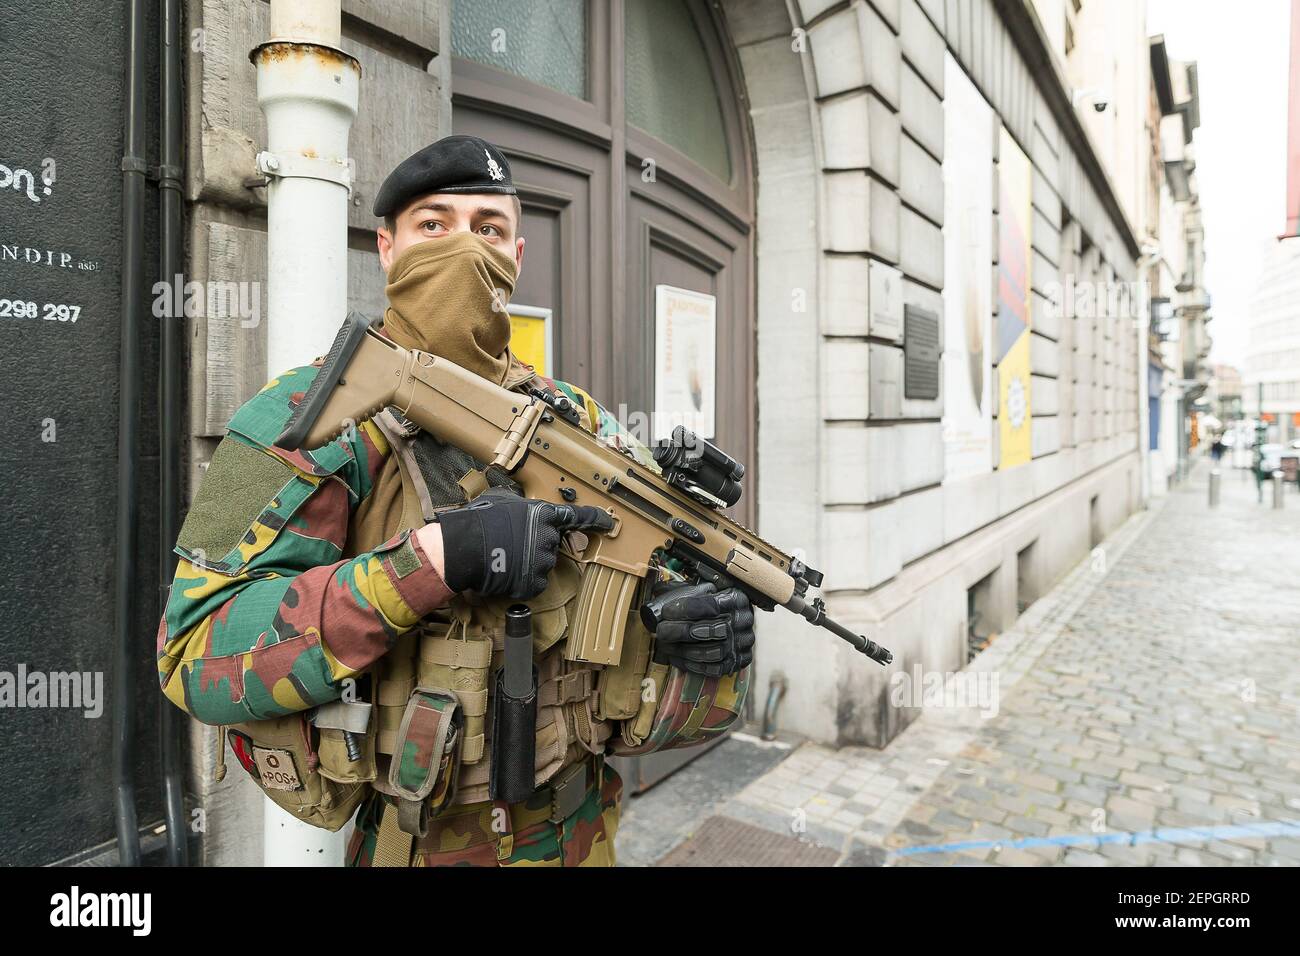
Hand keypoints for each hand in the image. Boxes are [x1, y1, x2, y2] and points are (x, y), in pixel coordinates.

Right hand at [432, 489, 613, 599]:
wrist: (464, 547)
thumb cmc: (479, 520)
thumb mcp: (502, 499)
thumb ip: (520, 504)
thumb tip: (519, 504)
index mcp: (544, 515)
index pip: (577, 517)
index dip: (595, 520)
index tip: (609, 524)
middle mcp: (549, 538)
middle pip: (551, 544)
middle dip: (536, 545)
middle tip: (511, 545)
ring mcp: (544, 562)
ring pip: (542, 565)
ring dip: (528, 564)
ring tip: (505, 559)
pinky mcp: (535, 583)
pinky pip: (534, 583)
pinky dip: (522, 581)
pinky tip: (506, 573)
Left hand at [643, 581, 754, 676]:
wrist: (735, 619)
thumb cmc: (712, 603)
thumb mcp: (701, 590)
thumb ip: (682, 589)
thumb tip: (657, 590)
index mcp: (735, 598)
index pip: (711, 605)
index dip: (686, 609)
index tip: (666, 612)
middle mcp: (743, 620)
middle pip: (712, 630)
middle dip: (682, 631)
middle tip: (662, 631)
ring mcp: (743, 642)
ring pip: (714, 652)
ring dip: (684, 651)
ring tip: (665, 645)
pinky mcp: (740, 660)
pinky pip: (716, 668)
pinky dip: (693, 665)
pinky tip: (677, 658)